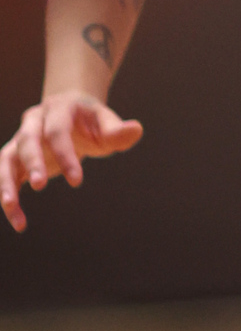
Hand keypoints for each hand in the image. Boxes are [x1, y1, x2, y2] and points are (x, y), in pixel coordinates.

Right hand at [0, 93, 142, 231]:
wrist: (70, 114)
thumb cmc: (92, 122)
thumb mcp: (106, 124)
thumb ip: (118, 130)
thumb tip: (136, 129)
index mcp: (59, 109)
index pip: (58, 131)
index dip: (65, 155)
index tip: (77, 182)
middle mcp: (34, 122)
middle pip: (27, 140)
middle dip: (32, 163)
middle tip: (41, 185)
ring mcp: (19, 139)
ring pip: (5, 159)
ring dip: (6, 182)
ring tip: (11, 207)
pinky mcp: (12, 158)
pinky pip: (4, 177)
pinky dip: (7, 197)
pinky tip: (19, 222)